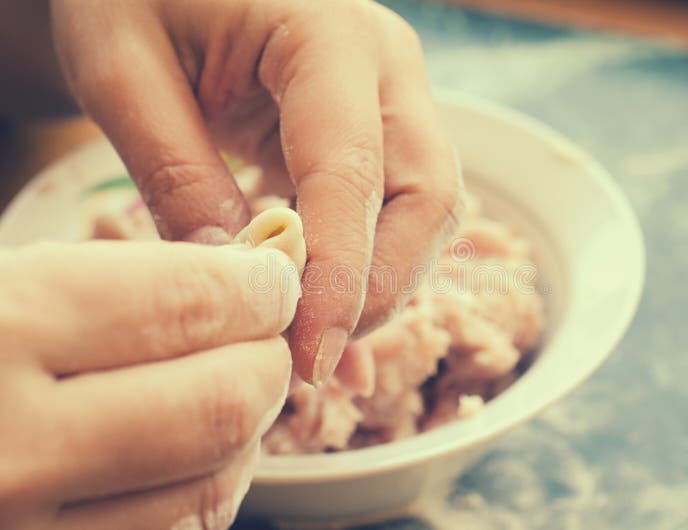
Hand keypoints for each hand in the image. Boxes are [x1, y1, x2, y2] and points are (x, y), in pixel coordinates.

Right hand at [0, 241, 299, 529]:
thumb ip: (122, 278)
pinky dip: (206, 484)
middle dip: (270, 359)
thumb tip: (256, 269)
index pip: (190, 302)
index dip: (261, 285)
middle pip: (224, 403)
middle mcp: (17, 446)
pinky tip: (188, 448)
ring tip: (229, 386)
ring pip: (213, 486)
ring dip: (249, 428)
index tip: (277, 277)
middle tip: (266, 335)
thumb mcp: (12, 282)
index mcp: (5, 326)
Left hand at [51, 0, 463, 385]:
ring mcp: (392, 98)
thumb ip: (179, 176)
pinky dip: (370, 271)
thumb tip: (236, 284)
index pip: (353, 170)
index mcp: (328, 34)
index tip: (309, 356)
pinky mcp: (377, 130)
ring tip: (315, 345)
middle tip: (311, 357)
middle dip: (377, 289)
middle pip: (426, 197)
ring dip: (380, 287)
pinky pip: (396, 210)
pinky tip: (331, 320)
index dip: (339, 274)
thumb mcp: (124, 72)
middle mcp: (385, 68)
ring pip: (426, 212)